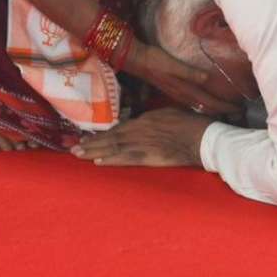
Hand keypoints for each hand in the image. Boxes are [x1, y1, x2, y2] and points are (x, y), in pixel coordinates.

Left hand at [72, 107, 211, 166]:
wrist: (203, 138)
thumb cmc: (190, 124)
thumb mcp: (169, 114)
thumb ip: (153, 118)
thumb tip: (142, 122)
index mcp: (146, 119)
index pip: (120, 128)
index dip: (103, 134)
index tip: (89, 138)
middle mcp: (140, 130)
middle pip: (112, 137)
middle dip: (92, 142)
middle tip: (73, 148)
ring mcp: (143, 143)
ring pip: (114, 147)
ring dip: (95, 151)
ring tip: (79, 155)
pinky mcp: (149, 157)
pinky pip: (126, 159)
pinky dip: (111, 160)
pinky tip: (98, 162)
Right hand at [124, 40, 242, 117]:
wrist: (137, 60)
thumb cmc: (156, 60)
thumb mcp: (173, 64)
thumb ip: (189, 72)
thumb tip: (206, 78)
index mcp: (184, 90)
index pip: (209, 102)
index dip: (224, 106)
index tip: (239, 109)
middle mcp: (182, 95)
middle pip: (206, 107)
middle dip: (222, 110)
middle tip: (238, 112)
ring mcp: (177, 94)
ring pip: (200, 106)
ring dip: (213, 109)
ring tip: (226, 110)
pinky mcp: (173, 90)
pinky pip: (192, 102)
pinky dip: (202, 105)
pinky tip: (205, 103)